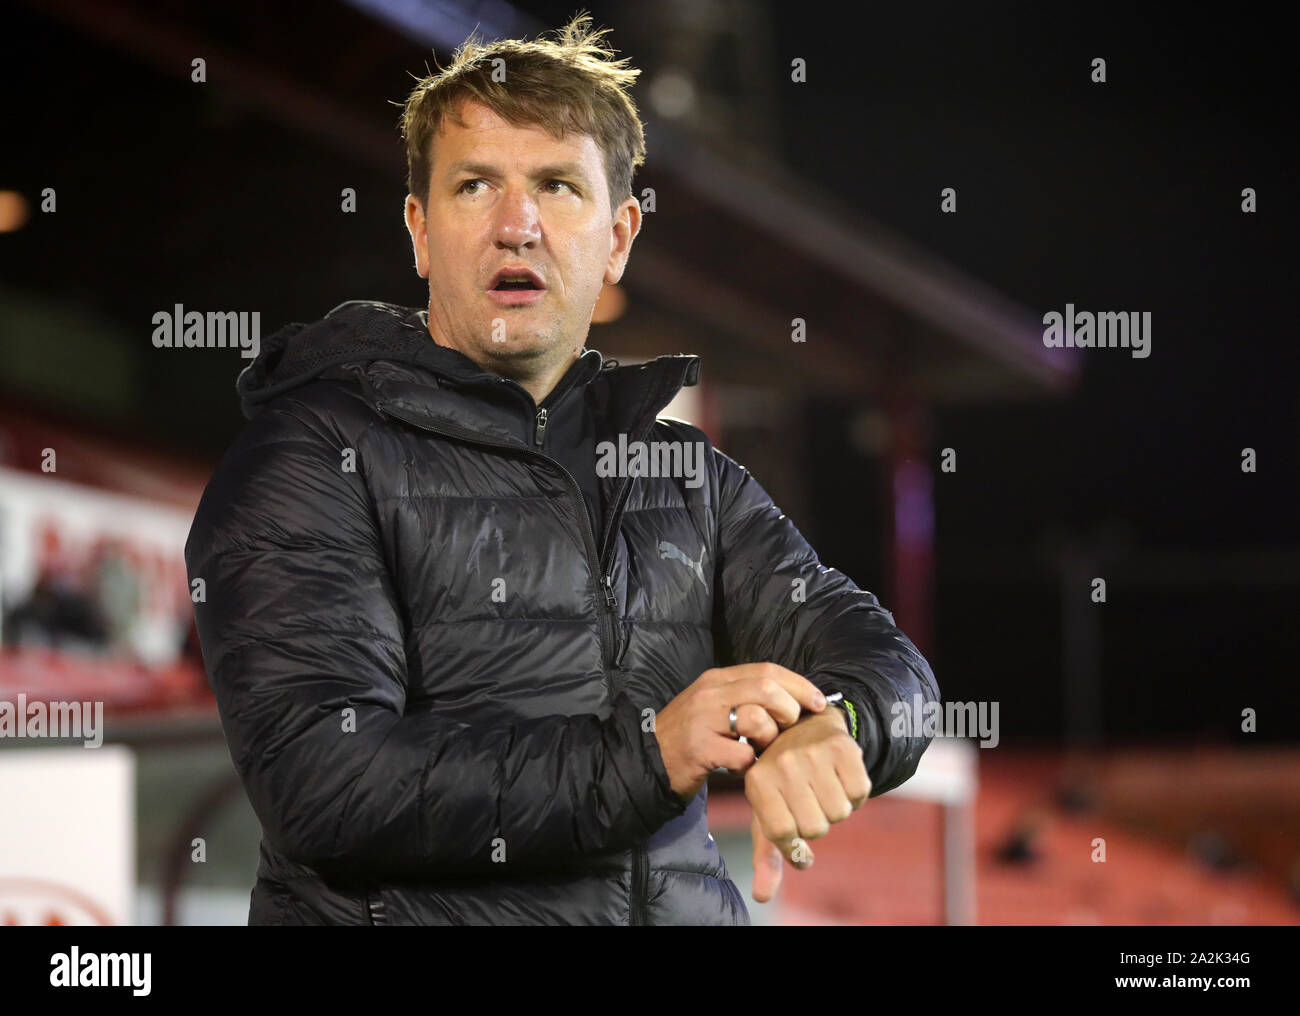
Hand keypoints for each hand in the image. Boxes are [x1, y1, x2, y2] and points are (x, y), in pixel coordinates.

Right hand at [654, 663, 827, 801]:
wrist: (648, 760)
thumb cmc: (690, 736)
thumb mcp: (714, 706)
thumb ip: (746, 697)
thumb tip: (795, 700)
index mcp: (717, 679)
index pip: (767, 670)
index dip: (799, 685)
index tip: (818, 702)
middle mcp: (709, 693)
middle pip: (766, 688)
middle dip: (790, 710)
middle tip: (790, 730)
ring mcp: (702, 720)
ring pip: (757, 719)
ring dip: (770, 739)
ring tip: (761, 751)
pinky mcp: (698, 750)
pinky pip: (742, 756)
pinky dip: (750, 766)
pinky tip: (742, 769)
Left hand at [747, 708, 870, 902]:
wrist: (803, 726)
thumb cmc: (782, 779)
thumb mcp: (767, 813)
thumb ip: (765, 856)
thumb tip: (761, 896)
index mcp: (758, 782)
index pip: (784, 835)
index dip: (795, 841)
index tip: (793, 827)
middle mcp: (782, 764)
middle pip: (815, 827)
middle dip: (817, 821)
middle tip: (808, 798)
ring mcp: (812, 753)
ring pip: (840, 812)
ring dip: (836, 806)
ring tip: (823, 785)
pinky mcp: (843, 746)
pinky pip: (860, 793)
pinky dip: (855, 792)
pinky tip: (839, 775)